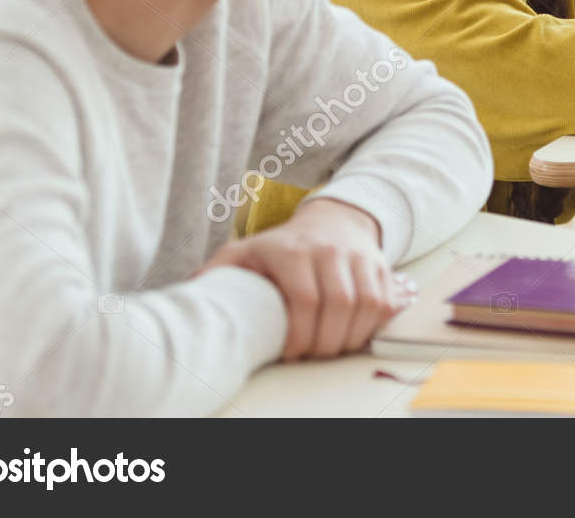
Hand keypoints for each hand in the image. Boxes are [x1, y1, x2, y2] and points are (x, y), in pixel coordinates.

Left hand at [199, 199, 412, 359]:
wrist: (332, 219)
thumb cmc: (282, 245)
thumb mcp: (246, 251)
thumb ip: (218, 272)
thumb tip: (188, 300)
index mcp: (294, 249)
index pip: (306, 299)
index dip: (301, 335)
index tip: (291, 353)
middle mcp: (331, 249)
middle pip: (340, 306)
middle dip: (326, 342)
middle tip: (312, 355)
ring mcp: (360, 256)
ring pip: (367, 305)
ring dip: (351, 337)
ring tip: (332, 348)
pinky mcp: (382, 264)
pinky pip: (386, 302)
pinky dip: (373, 326)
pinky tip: (354, 334)